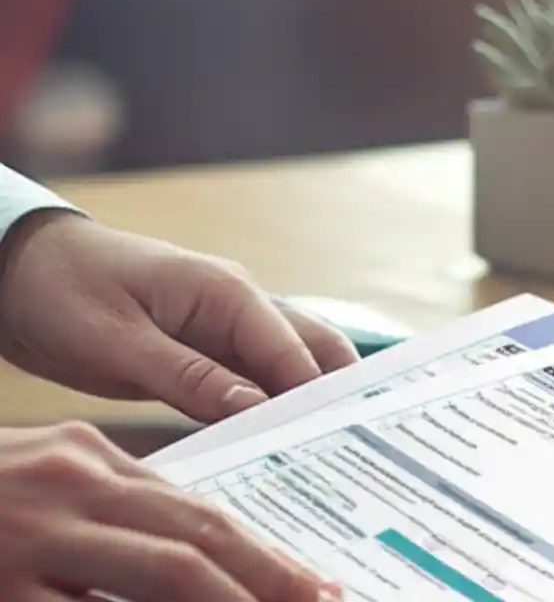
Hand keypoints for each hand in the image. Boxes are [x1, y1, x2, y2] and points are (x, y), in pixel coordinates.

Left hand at [0, 211, 358, 421]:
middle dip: (337, 395)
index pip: (294, 350)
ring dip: (305, 406)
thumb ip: (189, 377)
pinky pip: (252, 385)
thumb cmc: (61, 290)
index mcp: (227, 292)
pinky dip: (268, 413)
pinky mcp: (207, 354)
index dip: (318, 397)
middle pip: (315, 351)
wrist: (18, 270)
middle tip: (350, 446)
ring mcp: (227, 330)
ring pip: (289, 370)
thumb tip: (257, 409)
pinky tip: (272, 447)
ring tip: (321, 454)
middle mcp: (240, 307)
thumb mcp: (116, 341)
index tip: (334, 443)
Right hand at [0, 422, 341, 600]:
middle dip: (269, 577)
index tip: (311, 582)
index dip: (261, 549)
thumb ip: (115, 511)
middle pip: (196, 538)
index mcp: (88, 463)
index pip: (197, 508)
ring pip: (163, 574)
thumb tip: (196, 551)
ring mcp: (32, 539)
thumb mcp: (46, 487)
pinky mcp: (1, 586)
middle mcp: (71, 490)